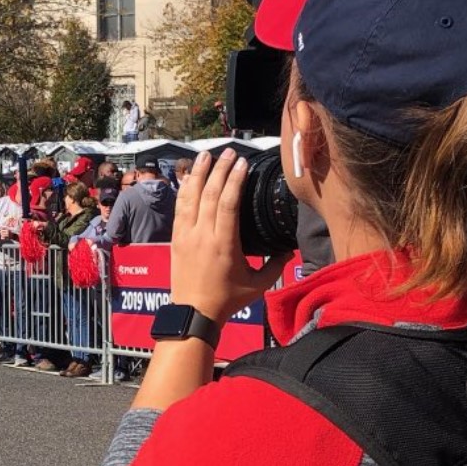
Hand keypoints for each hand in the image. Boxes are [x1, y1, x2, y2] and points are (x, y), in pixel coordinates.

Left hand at [168, 151, 290, 325]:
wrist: (193, 313)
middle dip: (219, 169)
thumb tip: (290, 250)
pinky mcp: (176, 238)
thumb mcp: (257, 284)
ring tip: (206, 156)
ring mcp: (186, 235)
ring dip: (198, 173)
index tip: (243, 164)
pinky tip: (189, 176)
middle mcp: (202, 235)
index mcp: (224, 244)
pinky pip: (179, 208)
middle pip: (209, 193)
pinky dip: (184, 189)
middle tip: (230, 152)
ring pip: (190, 196)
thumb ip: (275, 266)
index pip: (227, 203)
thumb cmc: (227, 299)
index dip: (234, 180)